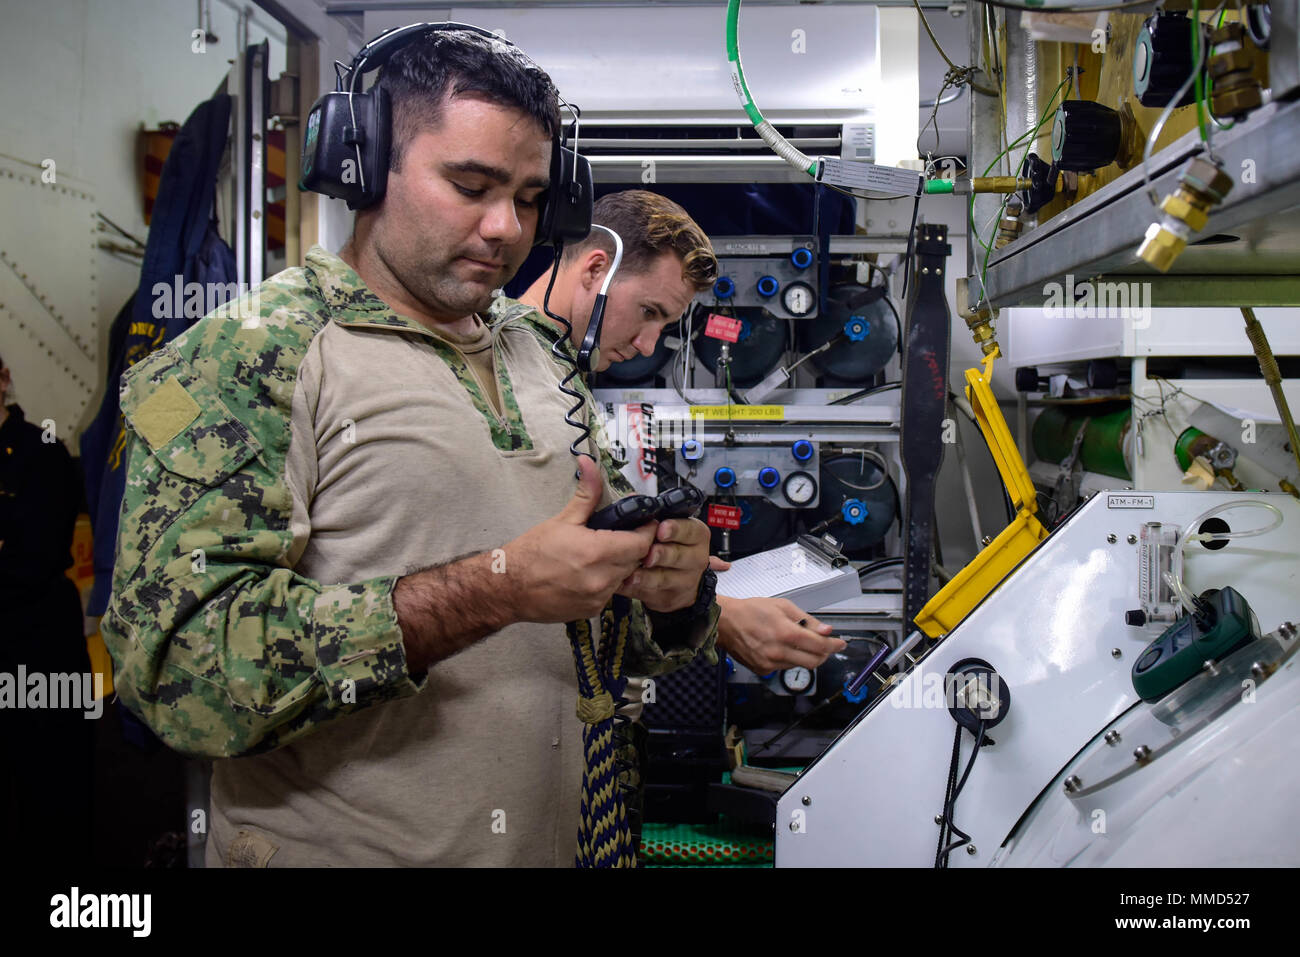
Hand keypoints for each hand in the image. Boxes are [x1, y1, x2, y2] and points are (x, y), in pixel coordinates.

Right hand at [503, 455, 656, 622]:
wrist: (508, 587)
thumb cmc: (532, 552)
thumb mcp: (563, 519)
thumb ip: (587, 493)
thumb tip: (589, 463)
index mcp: (597, 552)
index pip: (642, 543)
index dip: (647, 531)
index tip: (643, 523)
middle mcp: (601, 578)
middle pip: (637, 560)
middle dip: (633, 546)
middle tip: (620, 535)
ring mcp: (598, 597)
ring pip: (625, 577)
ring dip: (621, 564)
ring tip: (602, 553)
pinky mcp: (592, 609)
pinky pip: (611, 592)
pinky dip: (607, 581)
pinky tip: (590, 572)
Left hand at [618, 516, 710, 612]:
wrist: (681, 580)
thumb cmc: (672, 546)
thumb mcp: (672, 528)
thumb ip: (655, 519)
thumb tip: (633, 503)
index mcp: (697, 535)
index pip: (689, 530)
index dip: (674, 529)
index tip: (661, 530)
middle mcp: (695, 558)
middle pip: (677, 555)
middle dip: (661, 554)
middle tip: (648, 554)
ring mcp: (685, 581)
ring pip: (664, 578)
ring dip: (646, 577)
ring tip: (632, 575)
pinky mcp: (669, 598)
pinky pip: (649, 593)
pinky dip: (634, 589)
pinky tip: (624, 584)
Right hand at [715, 592, 844, 673]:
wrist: (725, 622)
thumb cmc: (750, 611)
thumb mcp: (782, 606)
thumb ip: (806, 620)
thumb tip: (825, 630)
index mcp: (786, 633)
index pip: (820, 646)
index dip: (834, 645)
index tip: (840, 643)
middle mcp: (779, 652)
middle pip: (814, 661)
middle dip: (824, 653)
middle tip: (824, 644)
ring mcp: (770, 663)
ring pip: (800, 665)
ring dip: (806, 656)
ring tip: (796, 641)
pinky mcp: (763, 670)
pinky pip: (785, 668)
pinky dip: (790, 659)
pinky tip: (782, 647)